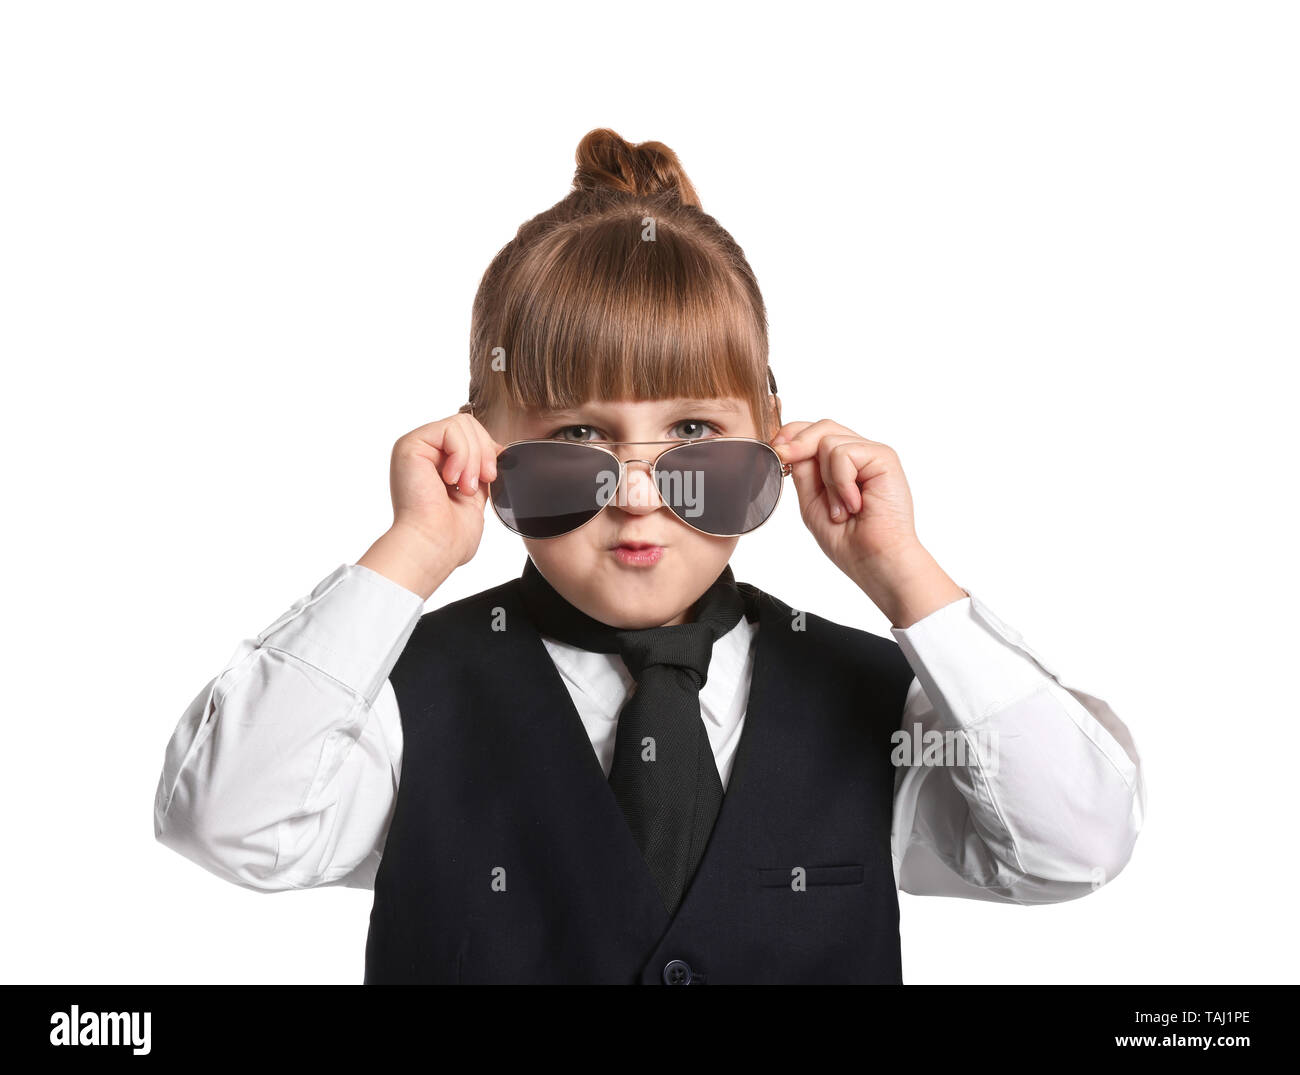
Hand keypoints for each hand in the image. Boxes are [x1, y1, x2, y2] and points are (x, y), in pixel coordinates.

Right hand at [357, 414, 504, 599]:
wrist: (433, 547)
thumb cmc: (450, 535)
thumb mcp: (475, 494)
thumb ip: (480, 469)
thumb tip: (498, 449)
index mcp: (437, 463)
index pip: (471, 435)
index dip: (488, 451)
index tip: (491, 477)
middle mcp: (424, 452)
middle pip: (468, 424)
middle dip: (484, 452)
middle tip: (483, 480)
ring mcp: (416, 447)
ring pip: (462, 424)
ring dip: (473, 458)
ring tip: (465, 487)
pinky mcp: (410, 445)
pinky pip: (450, 429)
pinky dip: (462, 455)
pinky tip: (453, 480)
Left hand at [771, 419, 965, 625]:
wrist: (875, 561)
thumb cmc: (849, 540)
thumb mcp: (812, 502)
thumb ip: (803, 471)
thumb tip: (787, 444)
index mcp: (843, 465)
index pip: (814, 433)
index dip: (791, 436)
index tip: (775, 451)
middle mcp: (860, 455)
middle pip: (822, 427)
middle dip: (797, 443)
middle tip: (784, 460)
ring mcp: (872, 454)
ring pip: (828, 440)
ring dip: (827, 481)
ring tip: (841, 509)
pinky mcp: (884, 457)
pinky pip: (844, 453)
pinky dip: (841, 482)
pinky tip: (855, 504)